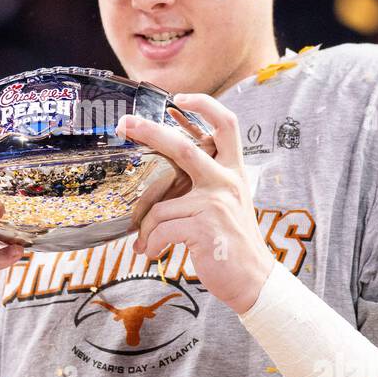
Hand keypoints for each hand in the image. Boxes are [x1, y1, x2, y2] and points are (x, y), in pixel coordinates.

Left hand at [116, 94, 273, 314]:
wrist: (253, 279)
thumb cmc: (230, 242)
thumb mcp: (226, 202)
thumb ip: (205, 181)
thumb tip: (165, 169)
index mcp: (233, 170)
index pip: (226, 124)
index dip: (204, 104)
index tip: (178, 96)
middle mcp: (227, 181)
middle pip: (184, 146)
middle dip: (149, 131)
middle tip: (124, 124)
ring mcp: (216, 203)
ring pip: (162, 204)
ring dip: (146, 227)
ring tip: (145, 243)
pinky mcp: (204, 227)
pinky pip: (162, 229)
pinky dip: (152, 244)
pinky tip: (153, 253)